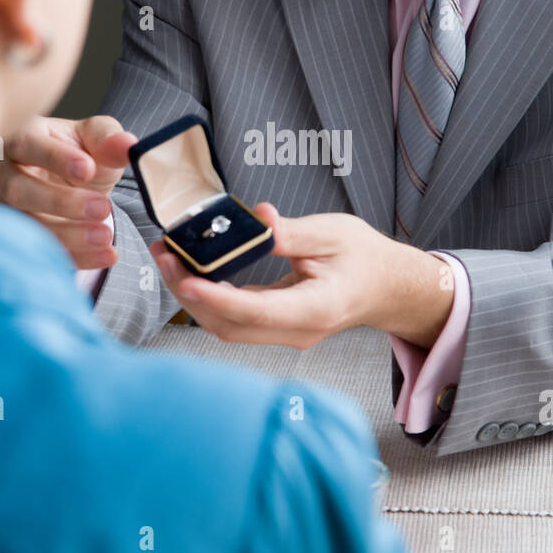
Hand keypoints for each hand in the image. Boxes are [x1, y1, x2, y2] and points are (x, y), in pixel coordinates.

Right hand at [0, 115, 136, 269]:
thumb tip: (126, 145)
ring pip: (26, 227)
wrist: (68, 186)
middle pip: (18, 190)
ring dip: (68, 236)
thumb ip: (109, 138)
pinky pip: (38, 254)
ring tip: (106, 236)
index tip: (88, 169)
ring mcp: (3, 211)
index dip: (56, 158)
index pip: (28, 145)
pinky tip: (105, 255)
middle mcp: (2, 176)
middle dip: (61, 202)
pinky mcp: (14, 241)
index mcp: (19, 139)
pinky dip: (74, 257)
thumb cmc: (76, 154)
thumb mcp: (95, 139)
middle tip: (102, 208)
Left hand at [150, 203, 454, 348]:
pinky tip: (192, 271)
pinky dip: (208, 299)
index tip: (186, 277)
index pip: (256, 311)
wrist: (387, 288)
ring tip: (169, 259)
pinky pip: (234, 321)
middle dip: (190, 294)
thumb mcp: (333, 234)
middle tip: (165, 255)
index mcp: (315, 309)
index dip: (217, 297)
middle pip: (229, 326)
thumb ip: (292, 232)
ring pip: (226, 328)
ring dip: (193, 297)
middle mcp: (297, 331)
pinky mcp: (275, 328)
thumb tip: (257, 218)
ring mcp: (284, 335)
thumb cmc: (365, 259)